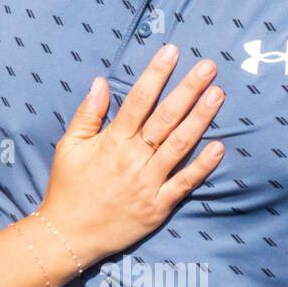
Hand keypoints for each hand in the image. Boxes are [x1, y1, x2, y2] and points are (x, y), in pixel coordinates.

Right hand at [38, 43, 224, 266]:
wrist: (68, 234)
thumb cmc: (68, 188)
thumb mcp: (69, 147)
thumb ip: (87, 115)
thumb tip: (100, 82)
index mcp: (112, 141)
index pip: (138, 100)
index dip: (156, 74)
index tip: (171, 52)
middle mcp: (133, 158)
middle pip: (165, 117)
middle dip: (188, 89)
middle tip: (208, 66)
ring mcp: (148, 182)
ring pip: (180, 144)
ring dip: (201, 118)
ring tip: (218, 94)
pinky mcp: (159, 206)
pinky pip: (185, 183)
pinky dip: (203, 165)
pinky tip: (219, 146)